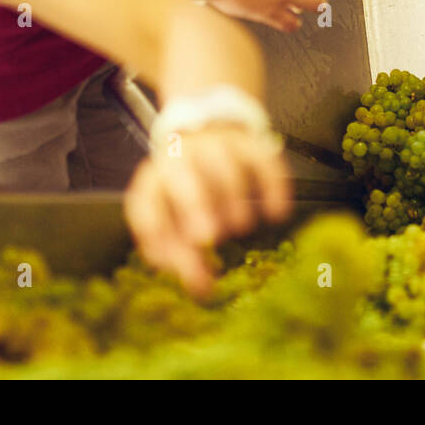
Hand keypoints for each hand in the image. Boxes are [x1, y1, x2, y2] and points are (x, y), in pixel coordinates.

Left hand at [123, 122, 291, 296]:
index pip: (148, 207)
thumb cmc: (187, 191)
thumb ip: (183, 255)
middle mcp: (180, 157)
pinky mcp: (249, 142)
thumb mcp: (175, 220)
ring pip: (223, 163)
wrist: (207, 136)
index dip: (159, 235)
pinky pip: (262, 160)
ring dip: (232, 195)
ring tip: (241, 228)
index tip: (179, 263)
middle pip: (183, 173)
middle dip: (195, 204)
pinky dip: (272, 186)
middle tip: (209, 237)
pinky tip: (277, 214)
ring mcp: (215, 145)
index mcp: (153, 181)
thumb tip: (202, 289)